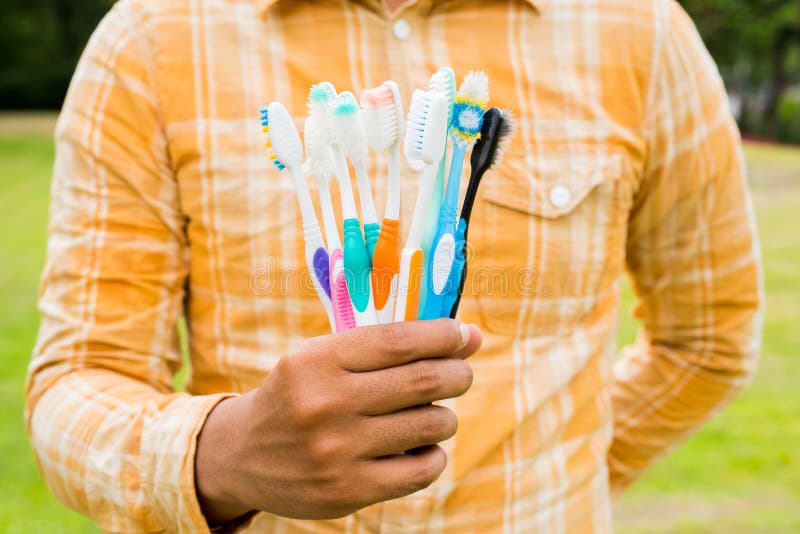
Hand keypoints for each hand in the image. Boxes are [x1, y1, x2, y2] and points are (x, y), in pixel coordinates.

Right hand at [195, 319, 481, 522]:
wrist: (241, 455)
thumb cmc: (296, 395)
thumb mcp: (319, 358)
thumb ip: (380, 346)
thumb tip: (463, 336)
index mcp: (317, 361)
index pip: (399, 341)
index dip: (442, 335)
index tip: (464, 334)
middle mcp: (325, 404)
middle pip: (423, 381)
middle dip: (457, 373)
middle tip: (461, 373)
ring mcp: (336, 451)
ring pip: (430, 424)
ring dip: (445, 416)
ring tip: (435, 413)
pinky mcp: (347, 491)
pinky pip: (420, 470)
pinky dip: (434, 455)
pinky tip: (424, 447)